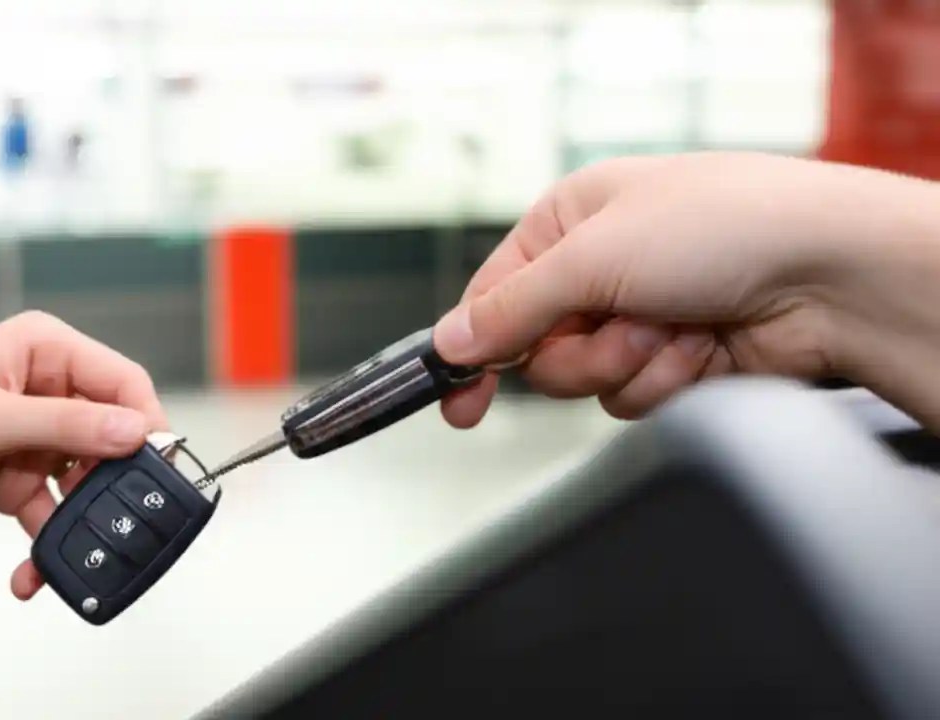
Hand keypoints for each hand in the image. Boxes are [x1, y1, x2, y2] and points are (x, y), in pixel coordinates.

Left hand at [0, 311, 165, 600]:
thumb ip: (67, 426)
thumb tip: (134, 432)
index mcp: (48, 352)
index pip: (122, 382)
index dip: (144, 423)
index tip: (156, 466)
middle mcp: (50, 390)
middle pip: (112, 436)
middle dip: (114, 483)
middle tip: (120, 519)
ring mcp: (37, 437)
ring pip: (86, 482)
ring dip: (82, 520)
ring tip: (74, 552)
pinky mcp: (20, 477)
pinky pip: (53, 512)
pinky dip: (49, 543)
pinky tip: (32, 573)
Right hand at [434, 152, 939, 428]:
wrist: (832, 273)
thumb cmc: (725, 226)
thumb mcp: (592, 255)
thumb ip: (512, 307)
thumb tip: (451, 340)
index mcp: (571, 220)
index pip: (495, 294)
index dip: (473, 348)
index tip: (457, 398)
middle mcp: (601, 267)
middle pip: (538, 349)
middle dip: (579, 351)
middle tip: (619, 329)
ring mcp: (640, 315)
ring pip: (585, 380)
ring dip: (628, 363)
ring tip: (677, 327)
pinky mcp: (676, 358)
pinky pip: (633, 396)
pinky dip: (666, 378)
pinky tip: (705, 345)